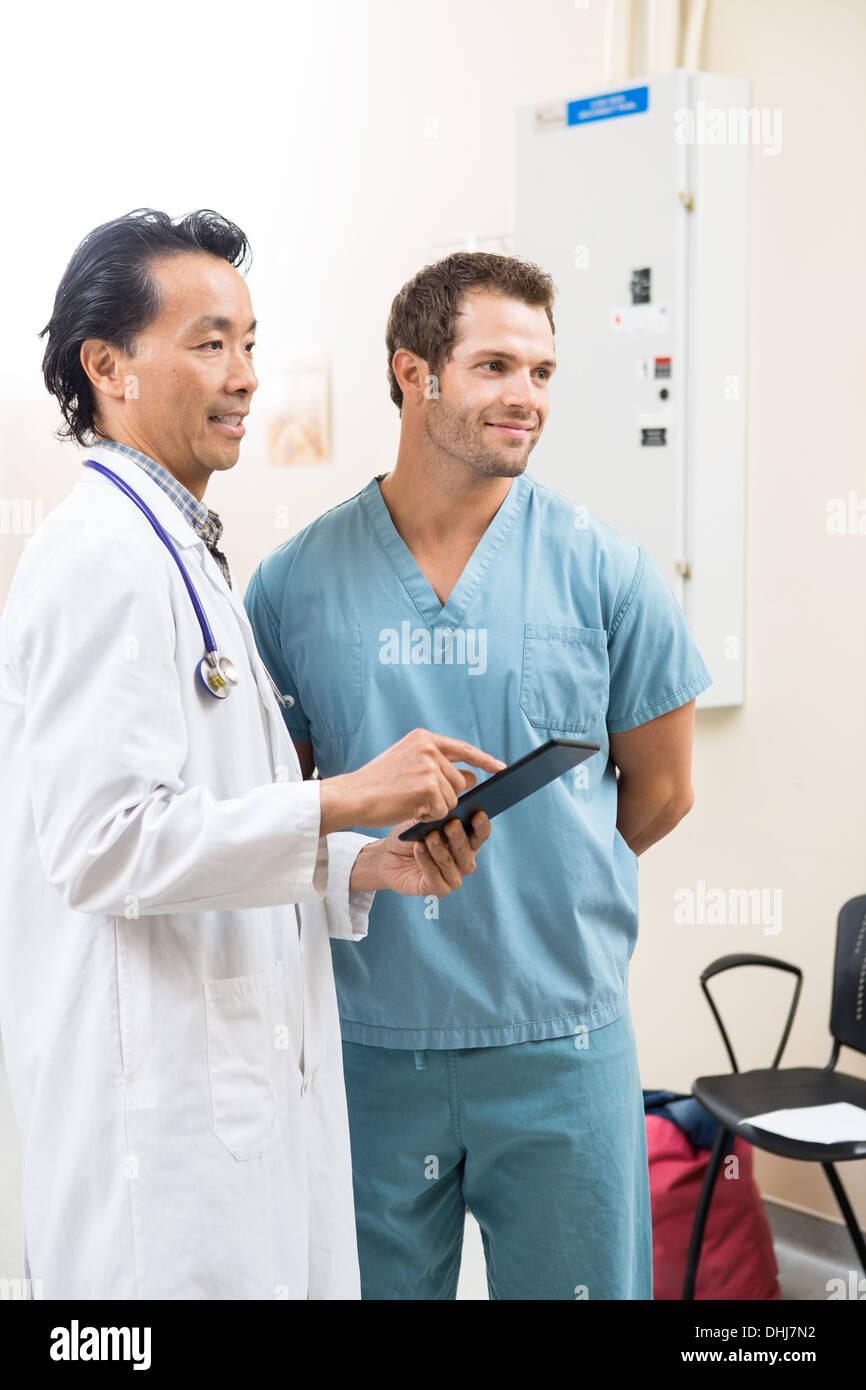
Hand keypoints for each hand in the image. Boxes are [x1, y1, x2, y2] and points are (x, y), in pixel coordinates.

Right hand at [319, 728, 504, 833]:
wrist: (351, 796)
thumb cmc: (376, 784)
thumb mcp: (407, 764)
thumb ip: (438, 766)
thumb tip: (472, 776)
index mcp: (424, 738)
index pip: (463, 748)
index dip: (484, 760)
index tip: (501, 768)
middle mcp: (429, 748)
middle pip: (460, 781)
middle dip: (445, 796)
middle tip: (415, 797)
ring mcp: (429, 767)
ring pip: (453, 799)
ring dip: (435, 807)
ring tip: (408, 801)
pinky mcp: (428, 788)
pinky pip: (442, 811)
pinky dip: (428, 816)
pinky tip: (408, 809)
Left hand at [350, 811, 491, 896]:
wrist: (387, 855)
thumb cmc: (409, 835)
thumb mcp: (423, 819)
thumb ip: (438, 811)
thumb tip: (452, 797)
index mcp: (466, 842)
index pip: (480, 834)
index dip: (482, 825)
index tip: (478, 814)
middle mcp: (463, 861)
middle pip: (467, 850)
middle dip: (459, 837)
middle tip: (451, 824)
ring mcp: (452, 877)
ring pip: (451, 865)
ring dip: (441, 850)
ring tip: (430, 836)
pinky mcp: (437, 890)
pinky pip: (435, 878)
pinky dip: (427, 863)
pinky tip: (419, 849)